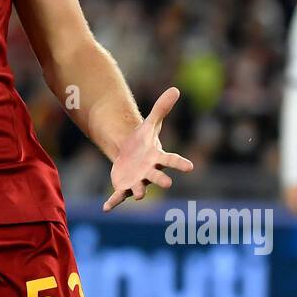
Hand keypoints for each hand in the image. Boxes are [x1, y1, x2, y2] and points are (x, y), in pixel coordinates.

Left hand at [104, 87, 193, 211]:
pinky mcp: (124, 187)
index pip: (171, 160)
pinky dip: (113, 202)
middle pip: (157, 177)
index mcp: (157, 158)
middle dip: (162, 180)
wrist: (130, 155)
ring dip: (140, 191)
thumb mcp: (150, 124)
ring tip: (139, 194)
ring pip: (140, 188)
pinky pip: (118, 196)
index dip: (180, 163)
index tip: (190, 167)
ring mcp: (137, 181)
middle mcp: (149, 172)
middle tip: (168, 184)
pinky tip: (106, 208)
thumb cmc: (143, 141)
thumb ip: (161, 108)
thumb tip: (175, 89)